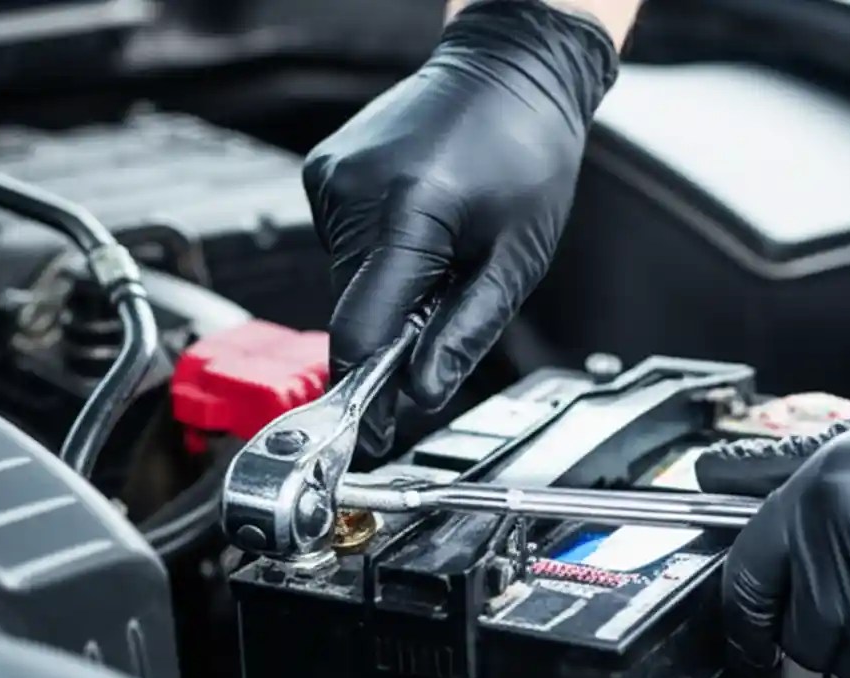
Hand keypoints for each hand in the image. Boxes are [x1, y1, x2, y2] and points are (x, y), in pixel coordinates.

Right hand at [303, 0, 618, 453]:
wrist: (508, 71)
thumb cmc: (526, 154)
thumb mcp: (516, 258)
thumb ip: (464, 332)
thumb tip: (420, 394)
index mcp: (405, 213)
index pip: (361, 332)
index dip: (367, 394)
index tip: (372, 434)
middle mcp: (352, 192)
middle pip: (353, 309)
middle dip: (393, 332)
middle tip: (446, 304)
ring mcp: (330, 177)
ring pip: (346, 280)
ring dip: (387, 289)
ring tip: (444, 247)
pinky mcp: (323, 170)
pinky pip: (342, 244)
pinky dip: (376, 254)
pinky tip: (420, 223)